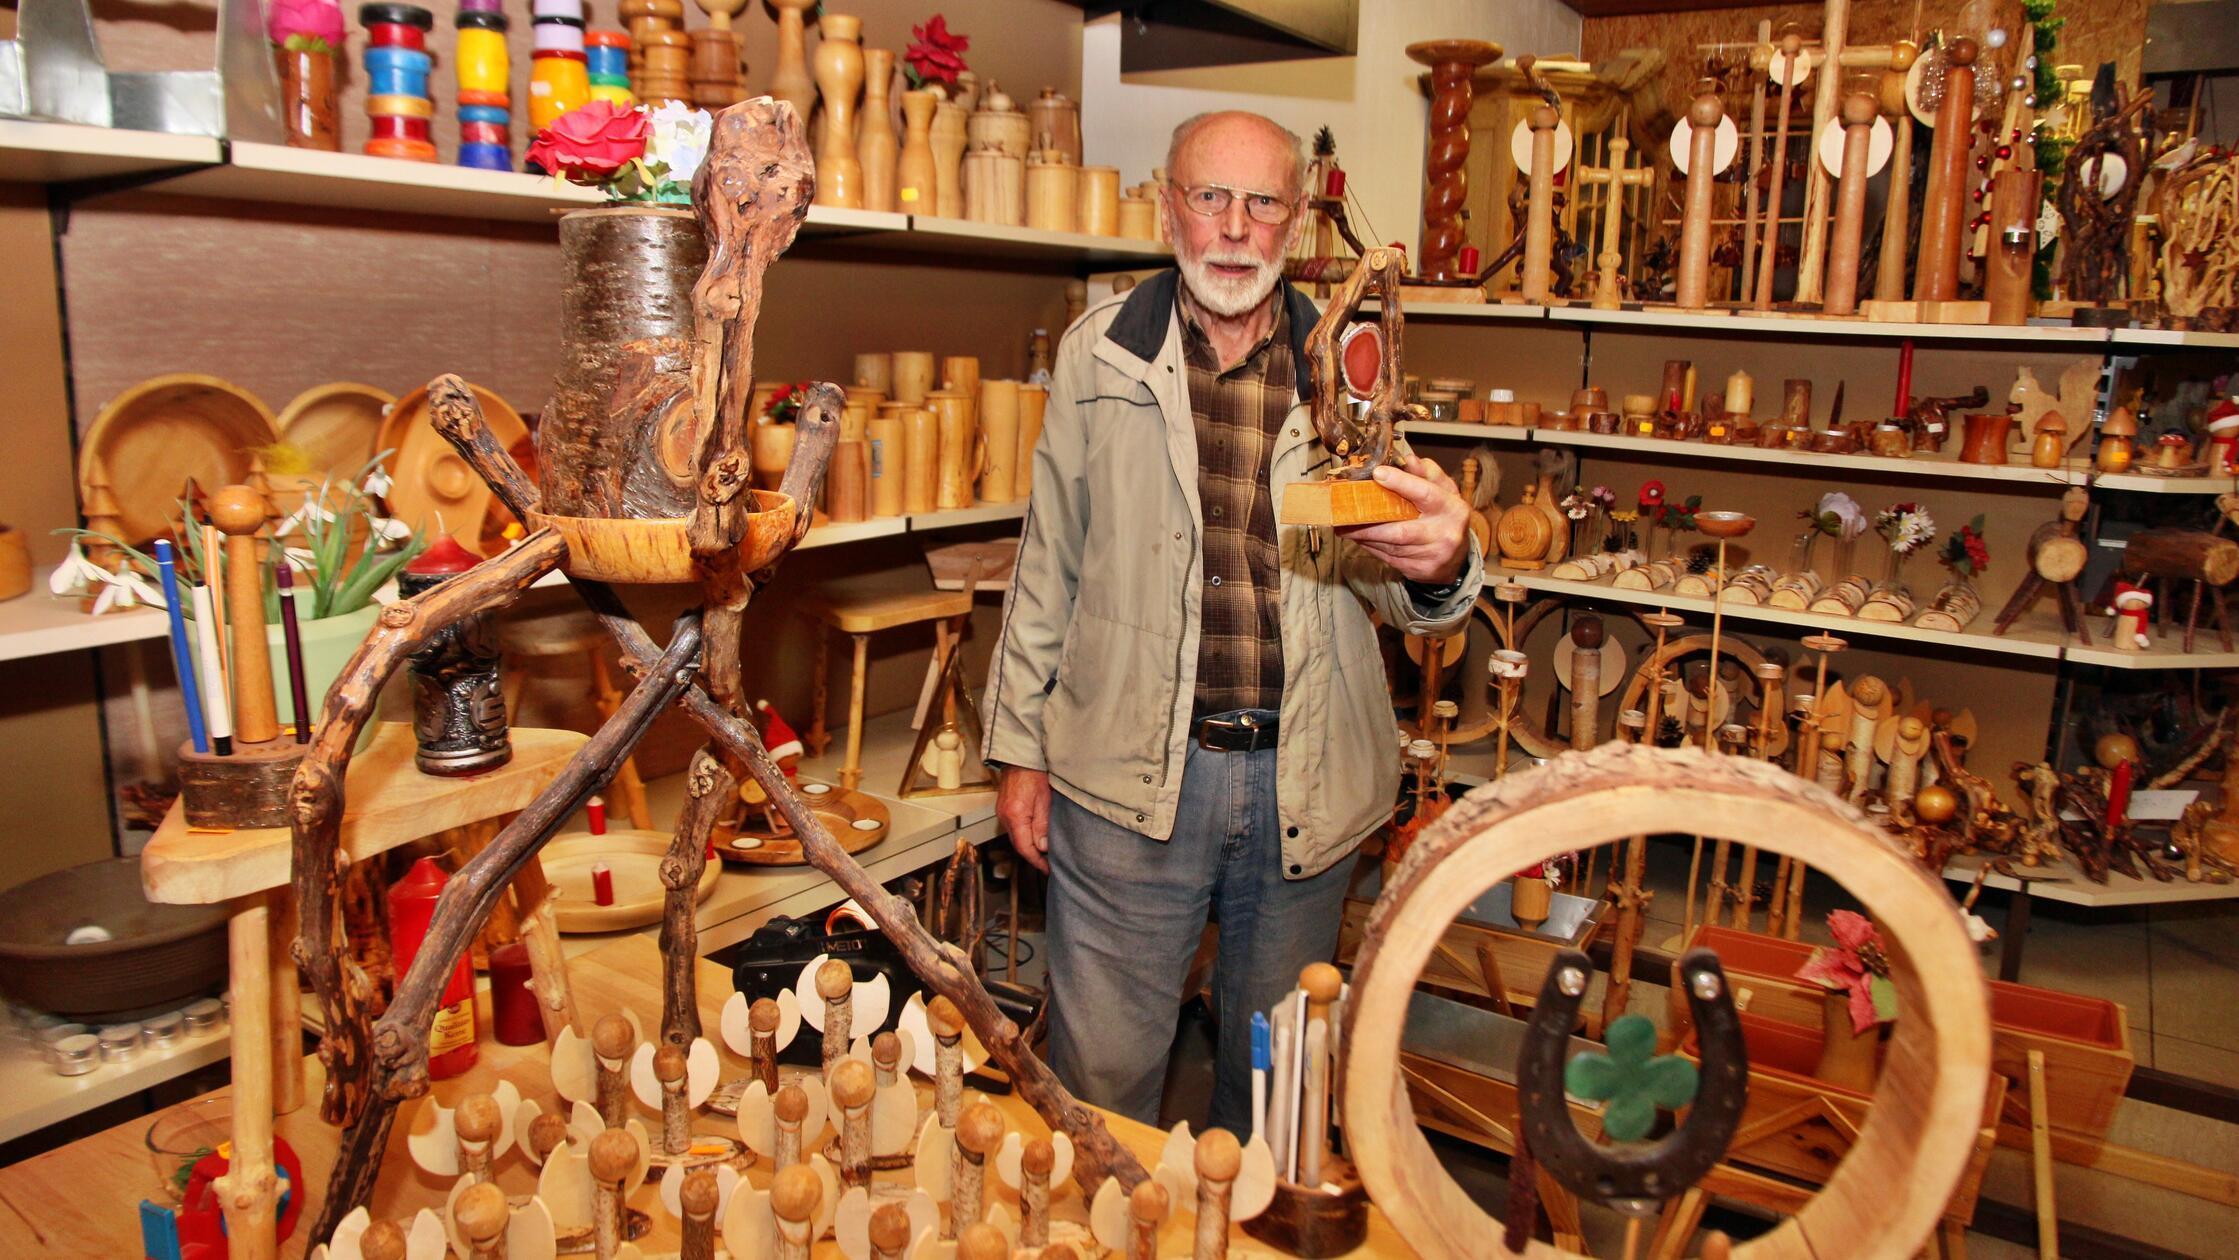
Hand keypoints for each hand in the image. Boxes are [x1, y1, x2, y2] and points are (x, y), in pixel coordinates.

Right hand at [997, 767, 1053, 873]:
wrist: (1019, 758)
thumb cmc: (1034, 774)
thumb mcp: (1044, 800)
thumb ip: (1043, 825)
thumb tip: (1043, 847)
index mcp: (1015, 817)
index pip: (1025, 848)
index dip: (1036, 861)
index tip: (1047, 869)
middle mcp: (1005, 817)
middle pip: (1018, 845)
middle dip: (1033, 856)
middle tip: (1048, 864)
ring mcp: (1002, 813)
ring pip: (1016, 837)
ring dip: (1029, 846)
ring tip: (1044, 853)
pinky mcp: (1003, 809)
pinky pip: (1013, 828)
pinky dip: (1024, 836)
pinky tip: (1034, 837)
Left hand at [1337, 455, 1470, 582]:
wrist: (1457, 557)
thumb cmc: (1446, 516)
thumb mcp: (1444, 490)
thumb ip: (1427, 473)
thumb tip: (1407, 459)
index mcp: (1451, 508)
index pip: (1425, 494)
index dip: (1401, 483)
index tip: (1378, 474)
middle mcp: (1444, 534)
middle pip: (1402, 530)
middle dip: (1370, 525)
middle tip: (1346, 515)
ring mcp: (1432, 555)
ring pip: (1392, 546)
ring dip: (1365, 537)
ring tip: (1345, 527)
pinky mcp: (1420, 570)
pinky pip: (1390, 558)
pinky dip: (1372, 547)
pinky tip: (1360, 539)